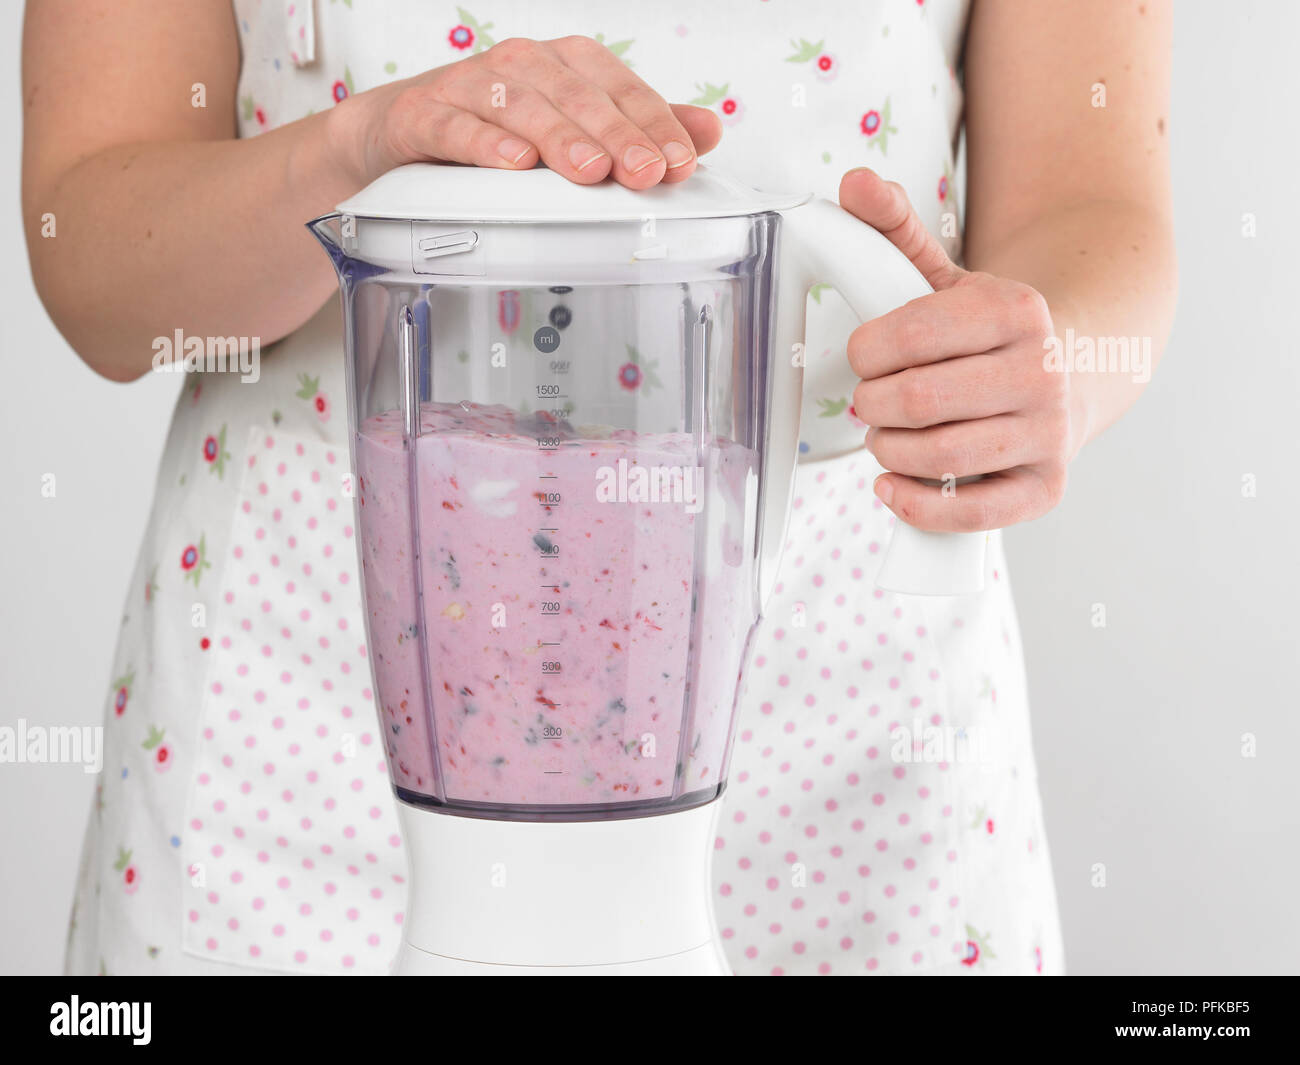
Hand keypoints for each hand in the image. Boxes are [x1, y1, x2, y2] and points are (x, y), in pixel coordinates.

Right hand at [330, 35, 722, 189]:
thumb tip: (708, 131)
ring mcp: (472, 86)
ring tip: (589, 171)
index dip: (655, 125)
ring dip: (560, 138)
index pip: (622, 89)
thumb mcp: (572, 128)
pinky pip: (457, 126)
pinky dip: (486, 143)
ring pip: (522, 106)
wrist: (400, 129)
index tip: (681, 163)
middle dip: (617, 136)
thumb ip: (638, 129)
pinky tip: (513, 163)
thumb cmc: (496, 127)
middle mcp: (524, 65)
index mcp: (567, 65)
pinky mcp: (425, 113)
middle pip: (578, 96)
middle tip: (646, 173)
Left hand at [842, 169, 1074, 532]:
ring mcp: (1050, 433)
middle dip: (870, 405)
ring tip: (885, 437)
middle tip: (869, 401)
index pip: (909, 335)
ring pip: (936, 456)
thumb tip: (851, 183)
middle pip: (915, 400)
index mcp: (1016, 310)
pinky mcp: (1047, 486)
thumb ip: (895, 230)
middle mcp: (1042, 371)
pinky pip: (971, 513)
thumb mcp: (948, 276)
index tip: (864, 356)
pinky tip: (894, 484)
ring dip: (887, 451)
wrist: (1080, 368)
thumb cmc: (993, 333)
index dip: (865, 352)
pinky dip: (916, 504)